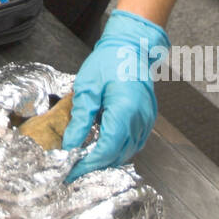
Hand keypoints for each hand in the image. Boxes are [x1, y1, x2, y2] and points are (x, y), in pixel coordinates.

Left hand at [63, 9, 169, 180]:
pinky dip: (118, 149)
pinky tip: (103, 147)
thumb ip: (79, 119)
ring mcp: (147, 120)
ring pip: (128, 152)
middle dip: (95, 165)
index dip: (88, 164)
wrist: (131, 47)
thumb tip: (70, 145)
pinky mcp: (148, 119)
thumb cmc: (109, 61)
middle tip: (74, 168)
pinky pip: (134, 143)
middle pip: (118, 155)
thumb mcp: (87, 88)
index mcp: (125, 111)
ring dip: (107, 159)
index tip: (71, 171)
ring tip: (85, 160)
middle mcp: (140, 119)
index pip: (106, 150)